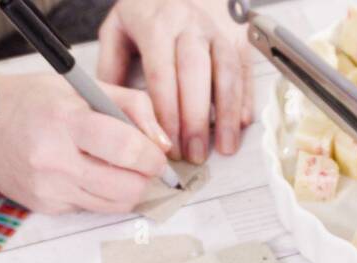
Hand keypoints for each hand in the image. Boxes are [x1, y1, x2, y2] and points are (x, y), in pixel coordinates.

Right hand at [0, 73, 171, 213]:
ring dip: (128, 189)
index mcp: (65, 121)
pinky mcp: (46, 208)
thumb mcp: (82, 86)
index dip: (152, 156)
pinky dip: (101, 194)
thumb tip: (162, 142)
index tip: (156, 153)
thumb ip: (131, 106)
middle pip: (126, 187)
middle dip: (145, 177)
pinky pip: (92, 208)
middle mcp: (54, 160)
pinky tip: (88, 173)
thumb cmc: (31, 101)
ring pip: (114, 205)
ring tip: (119, 166)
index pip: (125, 148)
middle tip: (143, 162)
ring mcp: (49, 189)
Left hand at [97, 0, 252, 163]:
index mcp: (157, 24)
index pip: (162, 75)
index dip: (166, 113)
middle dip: (196, 120)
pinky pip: (244, 70)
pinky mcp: (237, 37)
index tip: (166, 143)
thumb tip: (113, 111)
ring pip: (226, 74)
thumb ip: (111, 67)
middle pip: (197, 76)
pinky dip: (245, 99)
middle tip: (194, 154)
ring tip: (224, 148)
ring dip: (227, 115)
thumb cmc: (147, 8)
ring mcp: (217, 30)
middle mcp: (190, 25)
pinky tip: (241, 124)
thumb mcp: (118, 28)